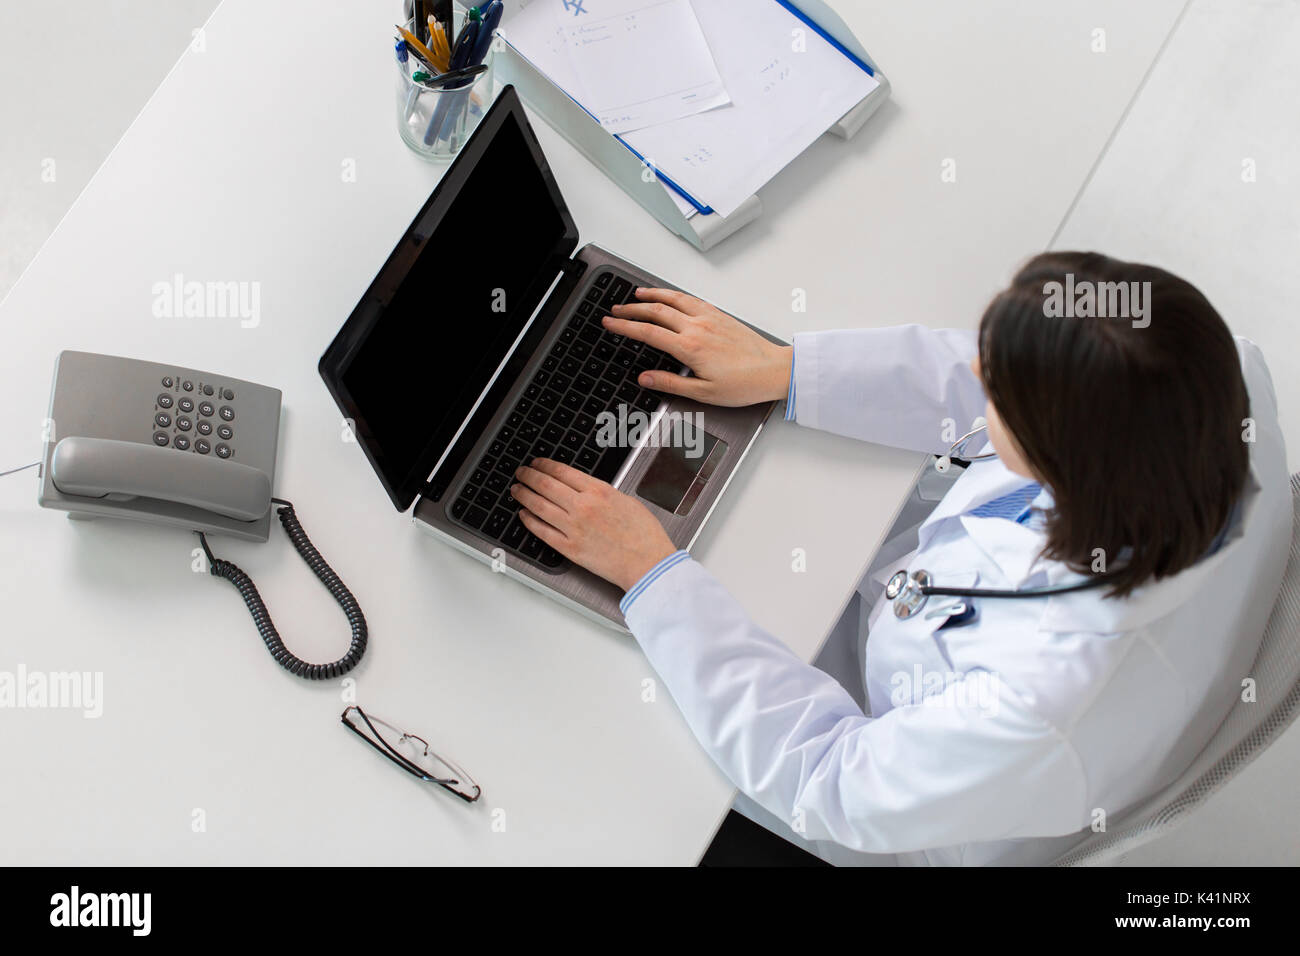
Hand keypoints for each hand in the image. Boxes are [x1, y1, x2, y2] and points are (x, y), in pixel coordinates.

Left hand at [512, 459, 675, 591]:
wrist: (648, 564)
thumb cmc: (644, 535)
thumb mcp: (626, 500)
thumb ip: (602, 493)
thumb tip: (585, 490)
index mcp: (599, 491)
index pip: (562, 471)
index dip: (544, 465)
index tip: (537, 463)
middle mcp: (582, 507)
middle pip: (545, 485)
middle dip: (529, 476)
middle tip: (521, 473)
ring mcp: (573, 528)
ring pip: (538, 506)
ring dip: (524, 495)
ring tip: (516, 490)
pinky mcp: (570, 549)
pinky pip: (542, 531)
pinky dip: (529, 521)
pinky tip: (524, 515)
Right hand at [605, 288, 792, 406]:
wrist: (773, 370)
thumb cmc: (744, 384)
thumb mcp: (703, 393)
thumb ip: (671, 383)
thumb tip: (645, 378)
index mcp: (690, 347)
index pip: (648, 332)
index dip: (625, 327)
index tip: (610, 323)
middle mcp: (697, 327)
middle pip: (656, 311)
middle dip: (631, 309)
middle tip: (615, 310)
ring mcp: (709, 318)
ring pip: (673, 299)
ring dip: (652, 295)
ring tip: (636, 295)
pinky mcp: (719, 315)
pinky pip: (691, 299)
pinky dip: (674, 295)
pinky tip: (670, 296)